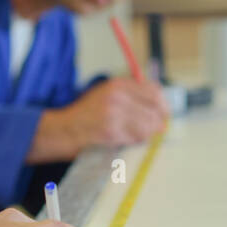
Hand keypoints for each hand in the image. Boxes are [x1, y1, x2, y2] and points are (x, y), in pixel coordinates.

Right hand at [35, 78, 167, 162]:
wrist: (62, 129)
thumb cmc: (84, 115)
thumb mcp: (105, 95)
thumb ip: (129, 96)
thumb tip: (158, 107)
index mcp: (117, 84)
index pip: (154, 91)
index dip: (162, 104)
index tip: (163, 114)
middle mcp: (117, 96)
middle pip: (155, 108)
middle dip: (158, 121)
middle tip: (157, 129)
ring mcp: (114, 114)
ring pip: (148, 125)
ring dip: (148, 134)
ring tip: (138, 136)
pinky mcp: (111, 132)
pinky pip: (136, 138)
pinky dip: (136, 141)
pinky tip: (128, 141)